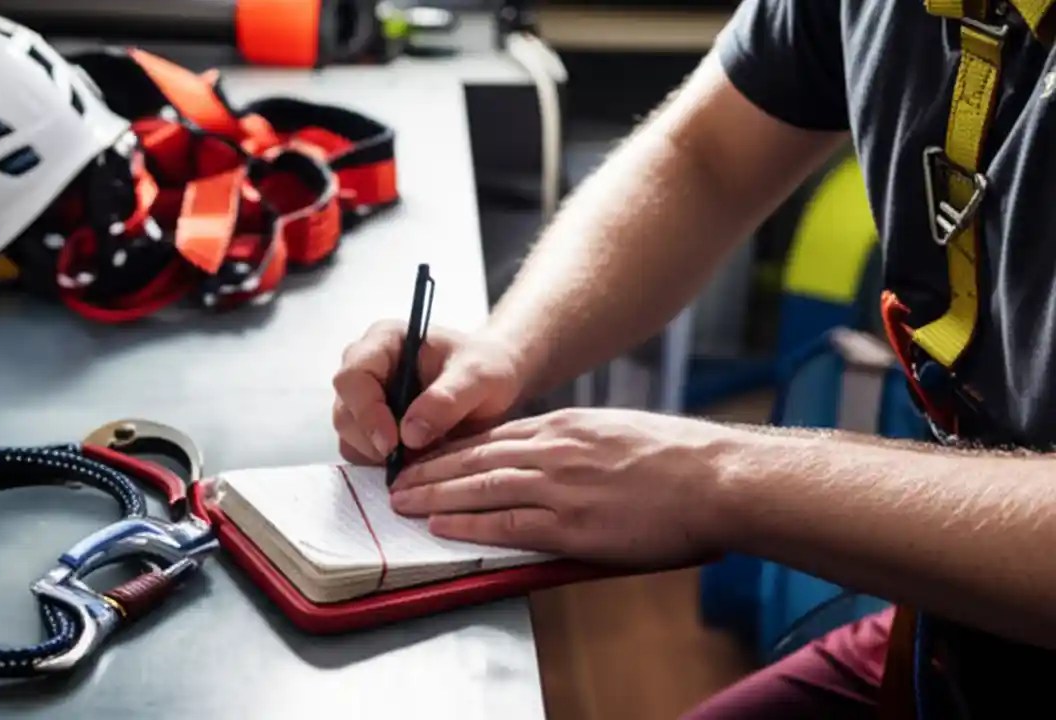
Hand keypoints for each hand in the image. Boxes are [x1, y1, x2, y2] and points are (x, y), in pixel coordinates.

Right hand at [332, 322, 525, 464]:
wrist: (494, 380)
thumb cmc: (487, 366)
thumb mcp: (478, 377)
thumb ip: (446, 400)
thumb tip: (409, 434)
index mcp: (384, 340)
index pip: (353, 376)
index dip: (367, 413)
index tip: (394, 443)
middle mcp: (366, 366)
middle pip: (345, 410)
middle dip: (372, 440)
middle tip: (408, 458)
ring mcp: (365, 397)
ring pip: (349, 435)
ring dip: (377, 455)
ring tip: (417, 457)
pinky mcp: (370, 424)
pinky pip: (361, 452)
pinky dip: (381, 464)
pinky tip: (413, 460)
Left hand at [388, 407, 741, 567]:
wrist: (718, 478)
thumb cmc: (679, 459)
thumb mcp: (619, 433)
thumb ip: (580, 443)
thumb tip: (556, 460)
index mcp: (567, 426)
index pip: (494, 436)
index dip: (453, 448)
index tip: (426, 456)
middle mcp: (555, 449)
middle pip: (475, 458)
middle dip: (429, 469)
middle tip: (396, 480)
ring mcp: (561, 485)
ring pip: (480, 487)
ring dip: (434, 495)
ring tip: (402, 503)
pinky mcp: (572, 523)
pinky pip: (507, 523)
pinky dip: (468, 523)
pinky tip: (441, 526)